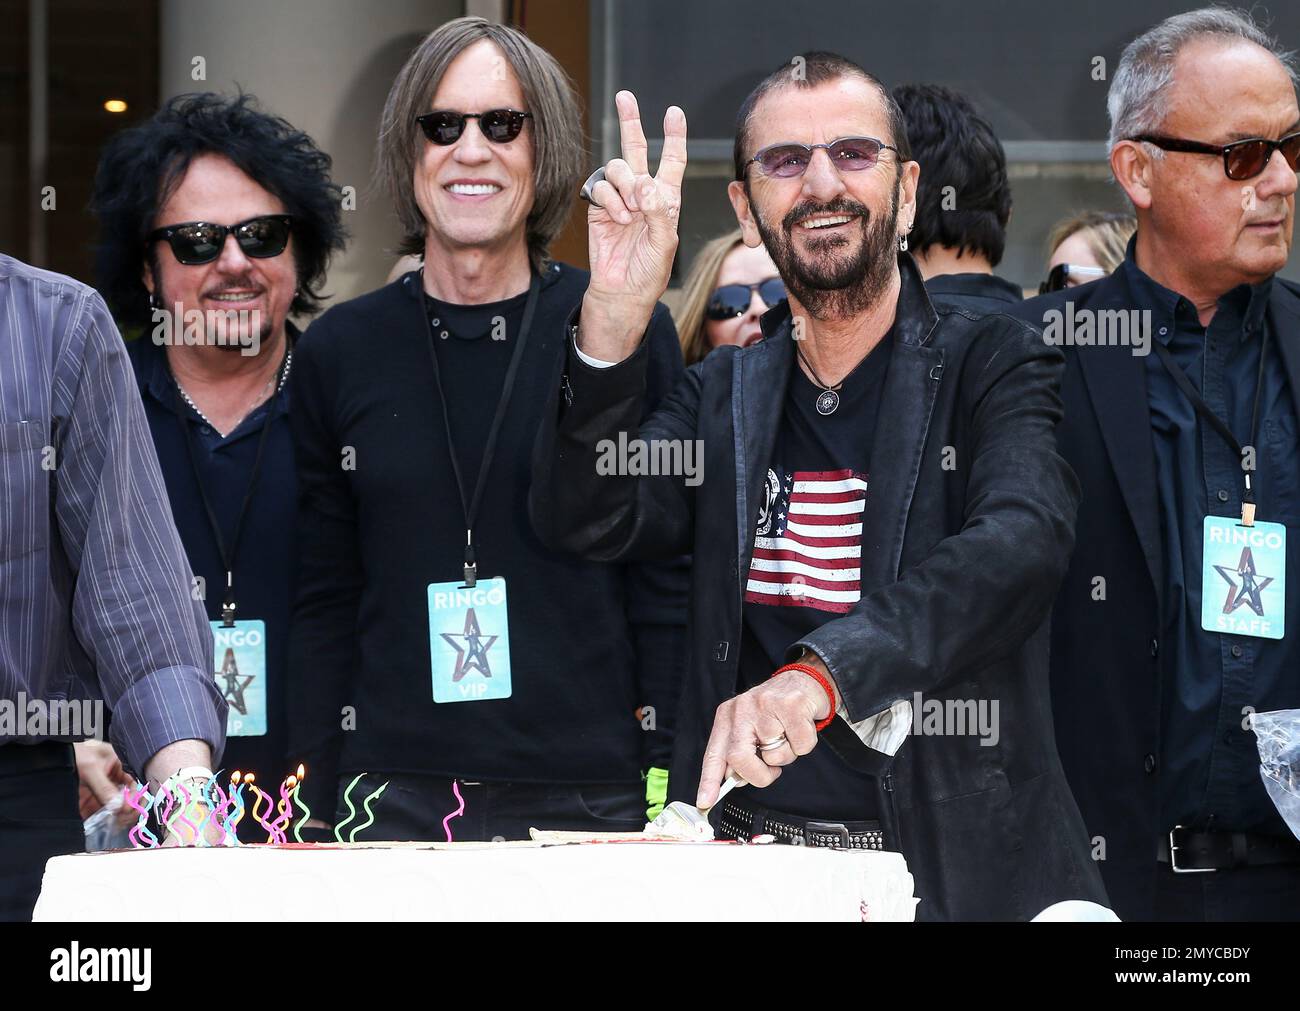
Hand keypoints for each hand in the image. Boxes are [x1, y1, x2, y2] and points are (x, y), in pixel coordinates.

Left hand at [74, 740, 131, 820]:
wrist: (47, 760)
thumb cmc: (72, 753)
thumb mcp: (90, 767)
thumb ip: (104, 786)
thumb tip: (118, 805)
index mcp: (119, 766)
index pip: (133, 784)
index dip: (134, 797)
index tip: (127, 809)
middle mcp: (112, 780)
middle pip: (126, 798)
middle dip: (127, 810)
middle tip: (122, 818)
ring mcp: (100, 792)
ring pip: (114, 809)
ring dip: (116, 818)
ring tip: (113, 826)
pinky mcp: (88, 802)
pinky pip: (98, 814)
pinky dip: (101, 823)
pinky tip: (101, 828)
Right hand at [579, 90, 687, 361]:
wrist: (621, 292)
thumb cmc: (649, 272)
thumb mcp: (665, 243)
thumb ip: (659, 212)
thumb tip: (645, 182)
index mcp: (666, 199)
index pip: (672, 162)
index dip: (674, 137)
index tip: (675, 112)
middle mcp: (642, 194)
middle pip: (637, 149)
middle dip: (631, 122)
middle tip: (625, 97)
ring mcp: (619, 199)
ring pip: (618, 168)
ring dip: (626, 185)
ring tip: (632, 212)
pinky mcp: (598, 208)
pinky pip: (601, 187)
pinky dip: (611, 201)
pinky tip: (619, 219)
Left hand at [695, 659, 838, 807]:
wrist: (805, 680)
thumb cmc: (777, 709)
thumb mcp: (750, 726)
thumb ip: (740, 751)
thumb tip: (736, 779)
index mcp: (728, 716)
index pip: (714, 753)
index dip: (708, 780)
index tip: (705, 800)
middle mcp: (743, 709)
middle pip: (739, 757)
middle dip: (758, 774)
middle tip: (771, 770)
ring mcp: (766, 706)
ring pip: (776, 756)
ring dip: (787, 754)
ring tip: (787, 734)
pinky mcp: (792, 706)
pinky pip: (801, 746)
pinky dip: (805, 744)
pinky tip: (800, 727)